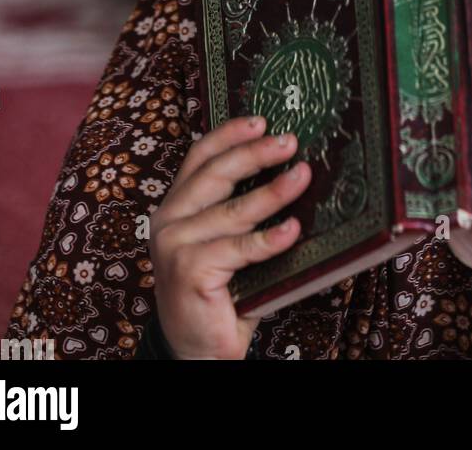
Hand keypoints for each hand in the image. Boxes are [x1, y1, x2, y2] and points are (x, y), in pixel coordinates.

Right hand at [148, 116, 310, 358]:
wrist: (198, 350)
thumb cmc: (219, 292)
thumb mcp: (225, 242)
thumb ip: (240, 211)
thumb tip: (291, 171)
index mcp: (175, 207)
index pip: (199, 158)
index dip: (229, 135)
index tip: (261, 121)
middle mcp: (168, 221)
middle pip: (216, 174)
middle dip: (256, 154)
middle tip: (290, 143)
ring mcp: (175, 246)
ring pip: (234, 211)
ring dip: (273, 192)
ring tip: (302, 177)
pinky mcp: (189, 270)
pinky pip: (239, 249)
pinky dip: (269, 239)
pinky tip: (292, 229)